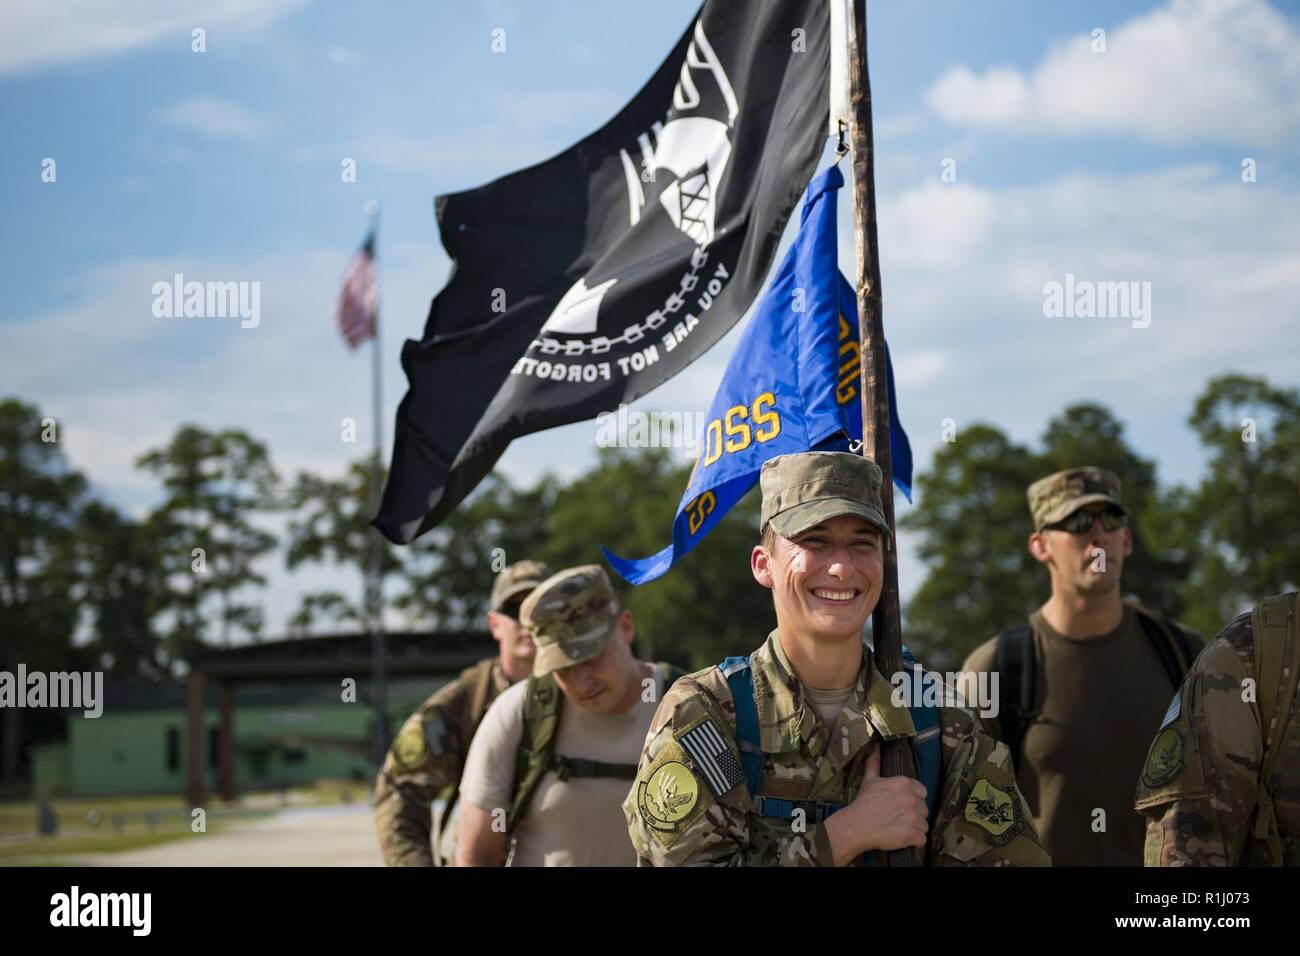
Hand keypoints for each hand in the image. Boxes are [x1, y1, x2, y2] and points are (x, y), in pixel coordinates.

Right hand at [825, 746, 927, 864]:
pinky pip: (922, 839)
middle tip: (898, 818)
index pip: (922, 792)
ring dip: (915, 828)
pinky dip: (914, 841)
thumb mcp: (869, 780)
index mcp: (904, 783)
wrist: (856, 825)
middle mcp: (912, 798)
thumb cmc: (863, 803)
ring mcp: (913, 817)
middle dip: (914, 814)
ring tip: (899, 828)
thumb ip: (875, 763)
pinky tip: (903, 838)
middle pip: (923, 809)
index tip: (902, 805)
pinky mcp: (912, 834)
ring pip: (924, 824)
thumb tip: (876, 747)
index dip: (913, 799)